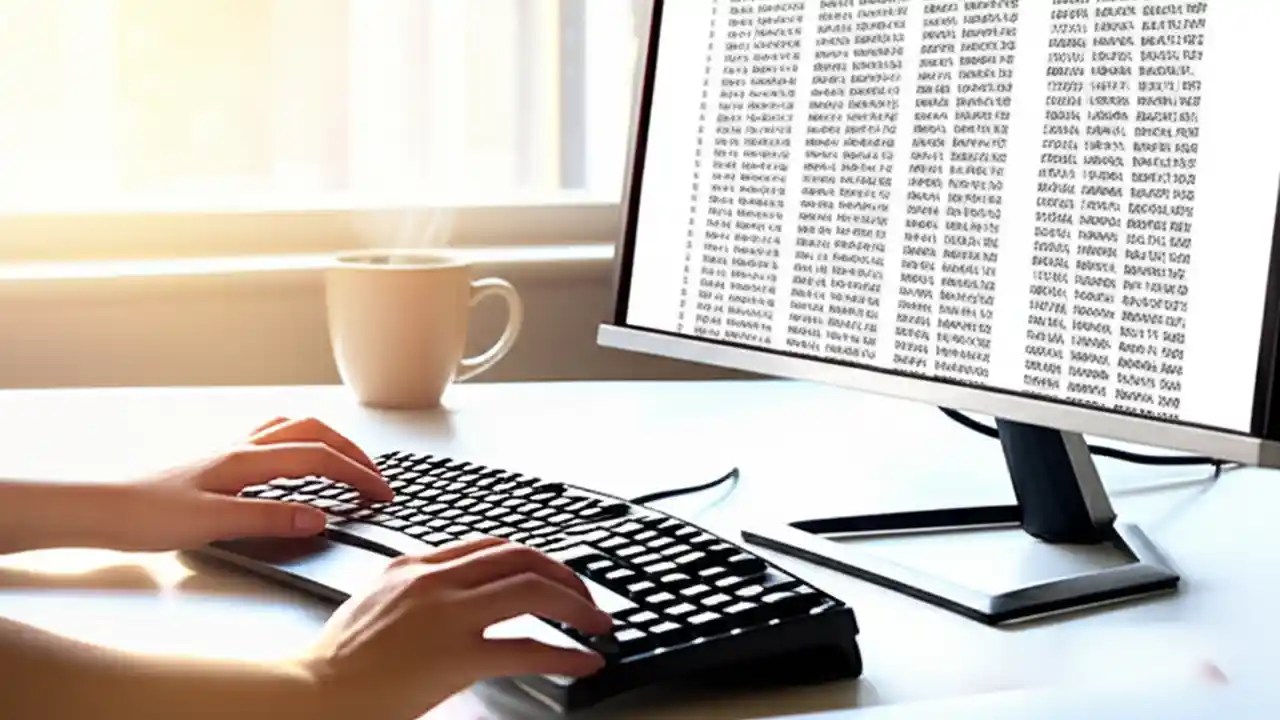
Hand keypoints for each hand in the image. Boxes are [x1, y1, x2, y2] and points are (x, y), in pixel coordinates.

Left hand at [95, 416, 391, 551]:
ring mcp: (226, 449)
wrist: (93, 506)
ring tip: (344, 462)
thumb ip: (269, 518)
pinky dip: (296, 444)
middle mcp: (240, 446)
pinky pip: (269, 438)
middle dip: (352, 451)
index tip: (383, 493)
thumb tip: (320, 516)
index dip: (358, 475)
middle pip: (314, 432)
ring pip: (292, 427)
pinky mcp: (213, 459)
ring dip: (326, 440)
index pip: (320, 458)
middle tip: (375, 477)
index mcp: (246, 459)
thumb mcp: (212, 523)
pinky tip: (290, 465)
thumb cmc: (141, 514)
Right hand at [303, 537, 610, 717]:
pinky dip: (566, 653)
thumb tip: (449, 602)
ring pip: (532, 590)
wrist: (308, 693)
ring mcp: (447, 615)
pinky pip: (527, 648)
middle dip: (564, 575)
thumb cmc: (334, 662)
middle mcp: (435, 580)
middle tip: (586, 598)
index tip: (553, 573)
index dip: (532, 558)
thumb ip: (412, 592)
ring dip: (576, 606)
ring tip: (597, 624)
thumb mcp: (372, 603)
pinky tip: (584, 662)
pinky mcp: (455, 656)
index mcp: (413, 565)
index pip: (489, 545)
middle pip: (520, 557)